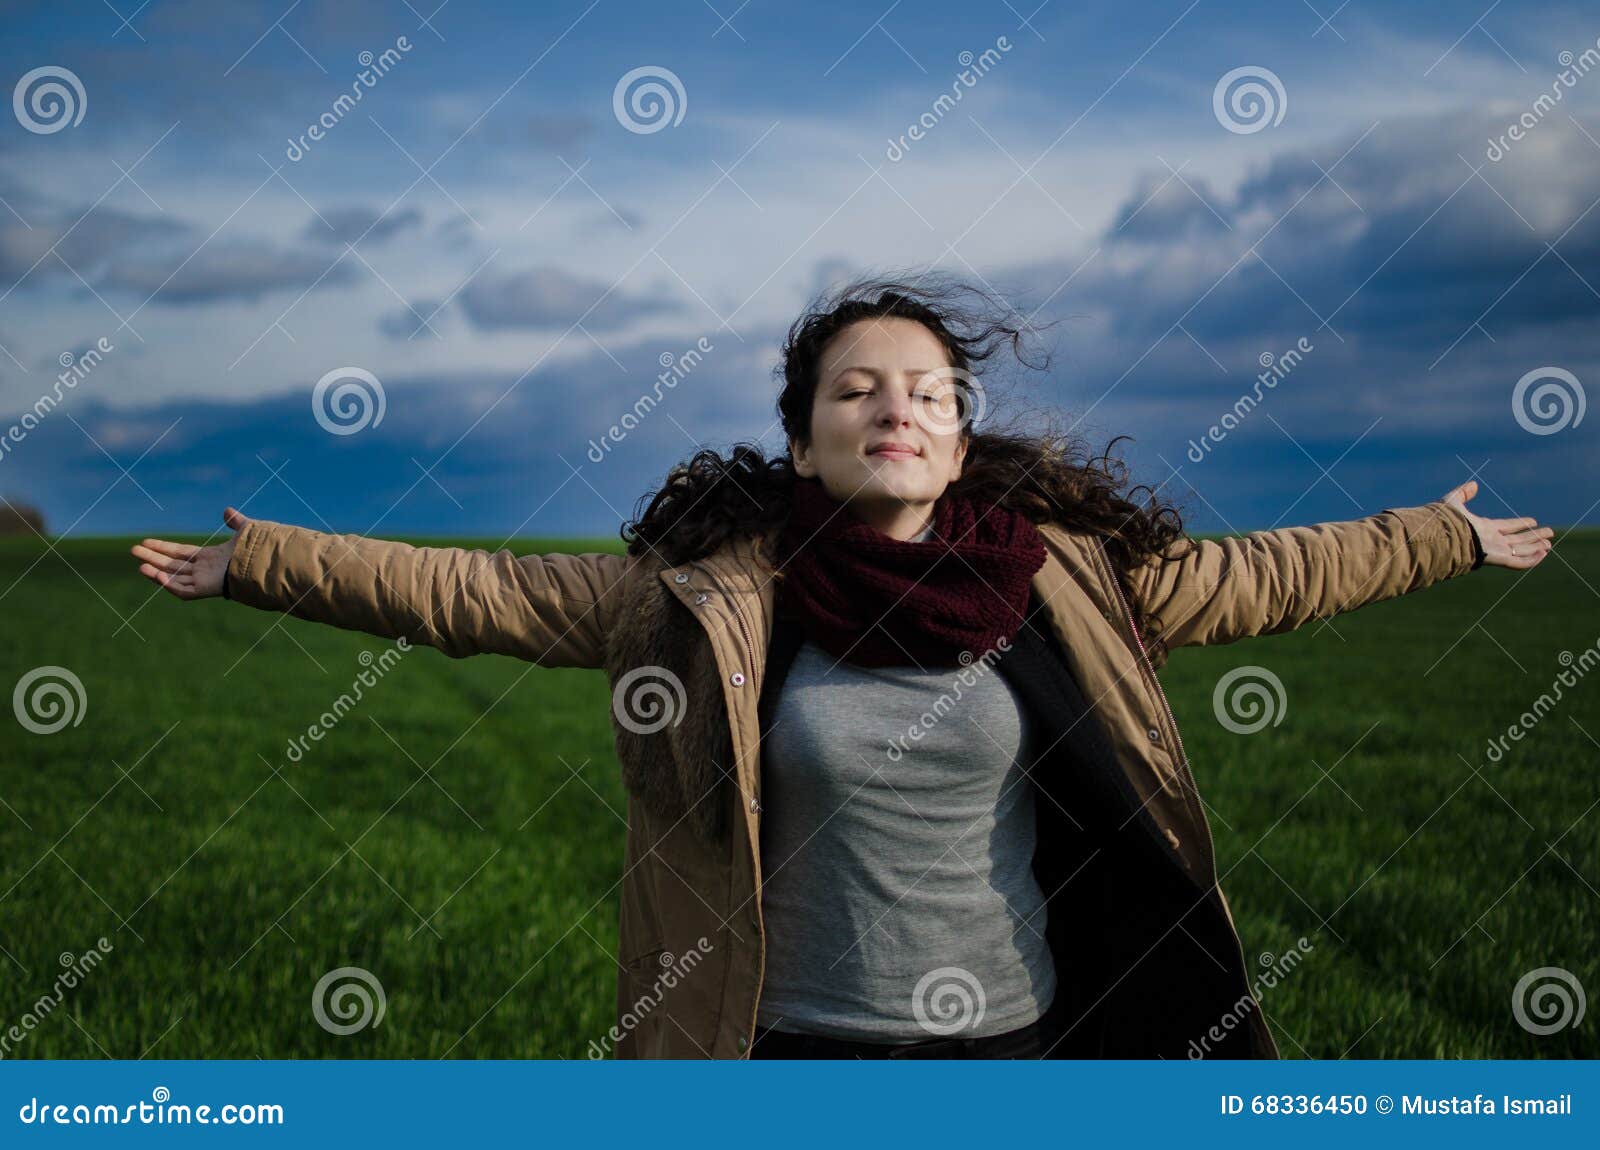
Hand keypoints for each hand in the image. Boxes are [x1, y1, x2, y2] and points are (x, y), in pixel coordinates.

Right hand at [130, 506, 253, 599]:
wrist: (262, 564)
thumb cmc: (256, 550)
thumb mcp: (244, 532)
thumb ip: (235, 522)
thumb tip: (227, 510)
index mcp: (210, 558)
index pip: (181, 553)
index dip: (164, 547)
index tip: (147, 542)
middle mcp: (204, 570)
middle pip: (172, 564)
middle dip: (153, 558)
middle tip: (133, 550)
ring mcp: (204, 581)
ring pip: (173, 577)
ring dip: (156, 571)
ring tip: (139, 564)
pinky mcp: (205, 591)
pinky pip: (183, 590)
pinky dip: (169, 584)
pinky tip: (156, 575)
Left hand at [1441, 480, 1552, 569]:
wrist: (1443, 537)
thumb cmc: (1446, 522)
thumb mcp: (1453, 503)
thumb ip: (1463, 493)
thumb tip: (1473, 484)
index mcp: (1483, 528)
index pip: (1506, 526)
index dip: (1519, 524)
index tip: (1533, 521)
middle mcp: (1491, 541)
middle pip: (1517, 539)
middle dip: (1533, 537)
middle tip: (1548, 533)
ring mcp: (1495, 551)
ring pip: (1520, 550)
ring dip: (1536, 547)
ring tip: (1549, 544)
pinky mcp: (1498, 559)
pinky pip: (1518, 562)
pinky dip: (1531, 559)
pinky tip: (1543, 554)